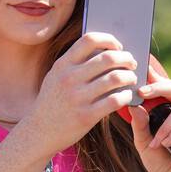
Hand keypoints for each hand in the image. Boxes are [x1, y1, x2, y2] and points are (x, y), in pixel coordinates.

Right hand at [26, 32, 141, 154]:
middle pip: (108, 58)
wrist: (39, 131)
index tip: (118, 47)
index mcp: (63, 64)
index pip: (90, 40)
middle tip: (131, 64)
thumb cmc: (52, 102)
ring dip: (129, 76)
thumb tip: (104, 50)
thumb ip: (74, 63)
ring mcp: (78, 97)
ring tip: (132, 79)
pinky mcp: (86, 116)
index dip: (109, 40)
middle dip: (126, 59)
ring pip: (115, 78)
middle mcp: (69, 78)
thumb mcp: (56, 77)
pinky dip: (126, 95)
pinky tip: (126, 95)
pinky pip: (115, 100)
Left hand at [127, 56, 170, 171]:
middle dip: (158, 88)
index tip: (140, 71)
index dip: (156, 78)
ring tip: (158, 142)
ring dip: (165, 126)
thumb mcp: (145, 144)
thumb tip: (134, 104)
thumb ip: (140, 125)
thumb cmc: (163, 166)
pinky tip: (169, 144)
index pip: (169, 88)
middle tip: (141, 93)